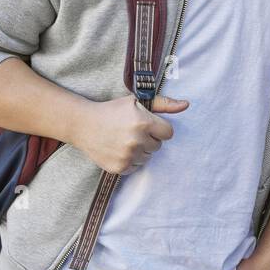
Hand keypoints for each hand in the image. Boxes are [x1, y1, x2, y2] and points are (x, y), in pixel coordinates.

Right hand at [66, 94, 185, 174]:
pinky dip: (130, 160)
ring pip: (147, 158)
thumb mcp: (136, 101)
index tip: (147, 126)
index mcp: (144, 122)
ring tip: (124, 140)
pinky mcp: (120, 167)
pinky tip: (118, 149)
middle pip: (158, 146)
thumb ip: (163, 104)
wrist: (83, 124)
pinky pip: (135, 167)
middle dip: (149, 139)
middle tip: (132, 132)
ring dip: (140, 150)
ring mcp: (128, 155)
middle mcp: (137, 140)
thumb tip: (186, 105)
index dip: (159, 129)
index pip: (168, 133)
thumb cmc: (112, 110)